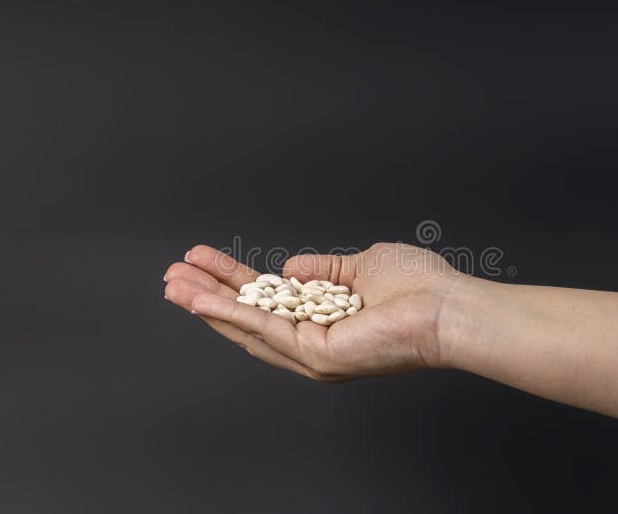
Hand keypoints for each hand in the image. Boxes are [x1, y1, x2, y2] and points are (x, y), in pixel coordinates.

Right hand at [163, 243, 458, 381]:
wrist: (446, 305)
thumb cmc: (416, 286)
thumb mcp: (359, 266)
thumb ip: (322, 268)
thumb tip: (287, 268)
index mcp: (323, 321)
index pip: (268, 302)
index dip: (233, 282)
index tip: (201, 261)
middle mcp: (313, 343)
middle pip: (249, 319)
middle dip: (209, 296)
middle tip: (172, 274)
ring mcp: (313, 354)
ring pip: (248, 328)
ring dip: (208, 305)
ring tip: (173, 283)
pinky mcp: (317, 355)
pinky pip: (266, 330)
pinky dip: (232, 314)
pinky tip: (201, 299)